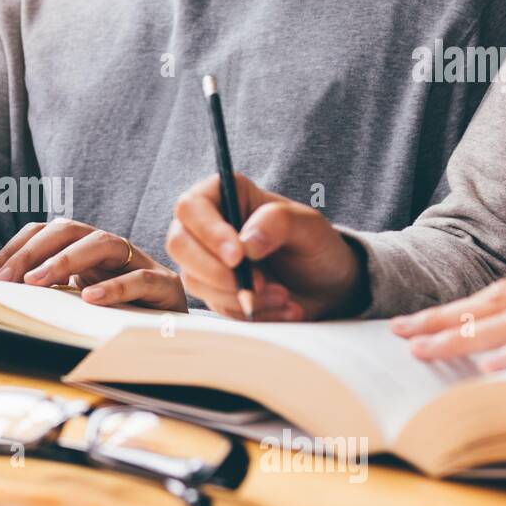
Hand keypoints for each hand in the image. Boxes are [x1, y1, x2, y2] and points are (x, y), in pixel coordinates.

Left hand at [0, 219, 186, 311]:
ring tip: (38, 281)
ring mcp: (140, 264)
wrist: (180, 334)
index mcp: (88, 250)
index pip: (47, 232)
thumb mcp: (83, 302)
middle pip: (70, 230)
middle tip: (5, 280)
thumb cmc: (125, 316)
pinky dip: (114, 287)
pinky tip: (90, 298)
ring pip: (103, 244)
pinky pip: (139, 280)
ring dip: (65, 260)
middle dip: (32, 252)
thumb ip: (53, 293)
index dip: (16, 249)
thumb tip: (2, 295)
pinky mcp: (165, 286)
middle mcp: (112, 249)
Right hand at [167, 173, 367, 320]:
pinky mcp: (213, 291)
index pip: (192, 207)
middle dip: (216, 271)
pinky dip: (250, 312)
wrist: (326, 285)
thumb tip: (245, 243)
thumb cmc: (316, 245)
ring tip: (283, 295)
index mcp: (225, 194)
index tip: (238, 257)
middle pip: (179, 244)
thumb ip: (278, 223)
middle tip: (258, 283)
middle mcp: (207, 226)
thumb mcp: (309, 227)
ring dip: (240, 295)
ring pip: (195, 280)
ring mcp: (205, 261)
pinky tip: (282, 307)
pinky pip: (216, 306)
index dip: (209, 232)